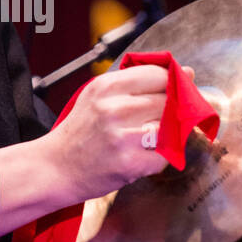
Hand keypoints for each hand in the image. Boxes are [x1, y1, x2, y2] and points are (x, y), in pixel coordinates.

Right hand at [41, 61, 195, 201]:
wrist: (54, 167)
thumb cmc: (80, 131)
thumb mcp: (97, 95)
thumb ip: (137, 82)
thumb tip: (186, 73)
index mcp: (106, 86)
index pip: (158, 75)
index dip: (174, 83)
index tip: (179, 90)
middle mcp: (114, 108)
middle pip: (167, 101)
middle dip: (174, 111)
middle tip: (166, 119)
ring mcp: (123, 137)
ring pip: (170, 128)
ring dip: (168, 135)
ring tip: (149, 139)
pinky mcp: (129, 164)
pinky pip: (164, 156)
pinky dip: (159, 158)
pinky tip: (142, 156)